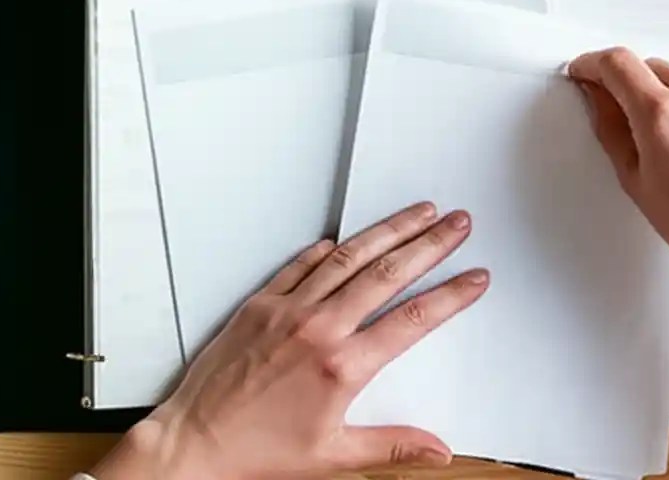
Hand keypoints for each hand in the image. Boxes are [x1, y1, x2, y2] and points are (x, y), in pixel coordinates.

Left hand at [91, 203, 488, 479]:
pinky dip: (328, 249)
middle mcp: (318, 329)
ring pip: (348, 258)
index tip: (474, 278)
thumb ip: (392, 445)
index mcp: (342, 368)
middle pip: (388, 274)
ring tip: (417, 213)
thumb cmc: (256, 452)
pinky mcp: (259, 305)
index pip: (412, 320)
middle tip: (457, 223)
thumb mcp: (334, 456)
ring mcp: (287, 311)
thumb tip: (437, 449)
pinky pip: (301, 265)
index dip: (451, 295)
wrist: (195, 443)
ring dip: (388, 232)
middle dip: (430, 244)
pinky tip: (345, 238)